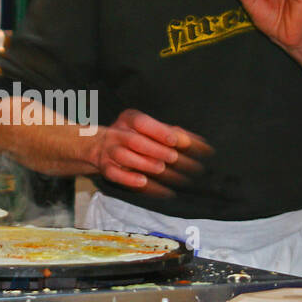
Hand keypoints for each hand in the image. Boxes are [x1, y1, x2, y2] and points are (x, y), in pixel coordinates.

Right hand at [89, 109, 212, 197]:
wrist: (99, 146)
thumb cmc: (135, 136)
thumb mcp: (151, 130)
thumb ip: (174, 134)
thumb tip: (202, 143)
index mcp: (129, 119)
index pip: (143, 122)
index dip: (159, 131)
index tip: (176, 140)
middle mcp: (117, 133)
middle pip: (135, 140)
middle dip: (156, 149)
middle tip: (175, 158)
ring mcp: (109, 150)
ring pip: (124, 156)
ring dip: (144, 163)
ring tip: (162, 169)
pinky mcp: (104, 167)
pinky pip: (115, 173)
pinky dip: (129, 179)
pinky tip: (144, 182)